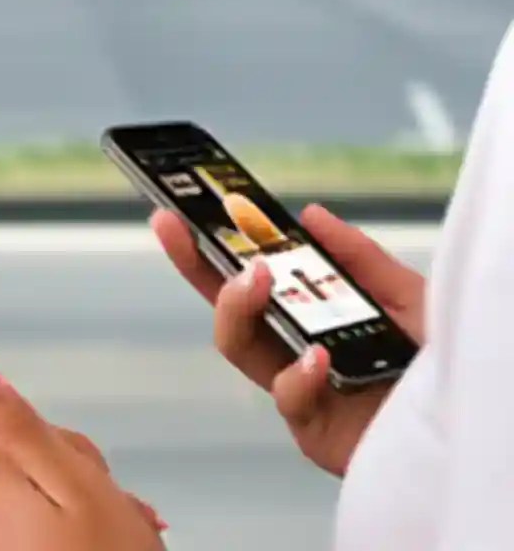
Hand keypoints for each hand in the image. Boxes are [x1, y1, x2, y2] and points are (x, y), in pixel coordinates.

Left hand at [0, 364, 165, 550]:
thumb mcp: (78, 485)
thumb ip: (19, 426)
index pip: (4, 415)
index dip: (56, 439)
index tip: (83, 469)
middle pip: (14, 459)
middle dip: (69, 477)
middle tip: (109, 512)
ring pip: (24, 501)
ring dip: (70, 513)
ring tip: (109, 541)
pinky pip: (20, 537)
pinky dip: (57, 541)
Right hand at [151, 204, 425, 476]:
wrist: (471, 418)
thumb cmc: (440, 368)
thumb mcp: (409, 297)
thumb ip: (359, 260)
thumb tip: (310, 216)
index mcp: (310, 319)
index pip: (247, 281)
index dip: (208, 250)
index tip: (175, 215)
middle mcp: (293, 351)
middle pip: (228, 310)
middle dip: (197, 267)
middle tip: (189, 232)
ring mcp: (298, 391)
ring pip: (240, 349)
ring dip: (239, 309)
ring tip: (258, 280)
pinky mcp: (313, 430)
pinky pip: (288, 399)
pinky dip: (297, 375)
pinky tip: (317, 357)